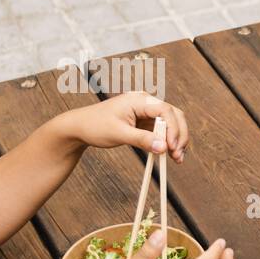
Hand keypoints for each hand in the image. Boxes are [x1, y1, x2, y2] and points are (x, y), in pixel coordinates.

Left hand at [60, 91, 189, 161]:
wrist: (80, 127)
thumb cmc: (94, 125)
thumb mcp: (118, 134)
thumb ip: (142, 140)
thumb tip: (163, 148)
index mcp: (139, 100)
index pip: (166, 111)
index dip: (173, 129)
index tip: (172, 147)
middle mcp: (146, 103)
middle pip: (174, 116)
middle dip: (179, 136)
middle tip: (178, 155)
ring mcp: (147, 112)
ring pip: (172, 124)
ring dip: (176, 140)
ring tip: (176, 158)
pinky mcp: (146, 123)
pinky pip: (164, 131)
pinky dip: (168, 142)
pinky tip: (170, 155)